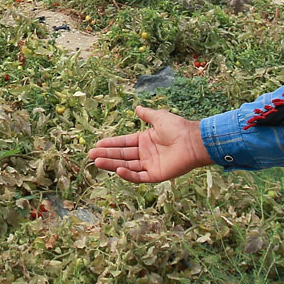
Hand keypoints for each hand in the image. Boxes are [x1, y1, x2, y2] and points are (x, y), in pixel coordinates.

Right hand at [87, 106, 212, 182]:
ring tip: (97, 162)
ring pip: (126, 166)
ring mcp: (150, 165)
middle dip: (106, 155)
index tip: (97, 144)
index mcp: (146, 140)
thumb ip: (147, 114)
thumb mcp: (159, 117)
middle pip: (122, 155)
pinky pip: (139, 176)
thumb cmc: (178, 128)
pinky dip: (128, 174)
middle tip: (91, 156)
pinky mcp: (156, 175)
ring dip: (112, 164)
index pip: (124, 143)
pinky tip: (117, 169)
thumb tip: (137, 108)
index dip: (111, 144)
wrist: (193, 141)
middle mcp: (146, 154)